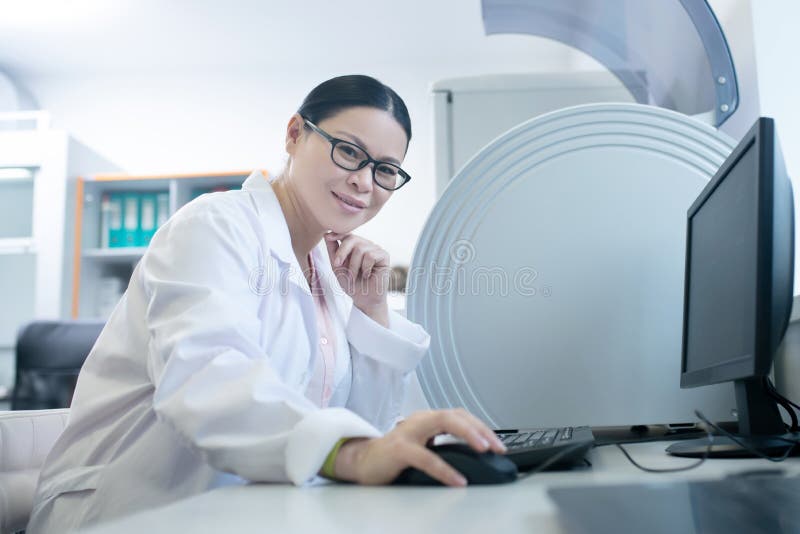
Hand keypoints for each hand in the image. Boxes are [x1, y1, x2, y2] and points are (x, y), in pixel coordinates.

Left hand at [325, 232, 390, 324]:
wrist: (364, 299)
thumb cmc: (352, 284)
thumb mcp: (337, 267)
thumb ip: (333, 251)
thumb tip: (327, 234)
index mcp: (355, 246)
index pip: (347, 234)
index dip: (337, 234)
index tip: (327, 237)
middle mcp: (366, 245)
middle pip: (352, 238)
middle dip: (342, 252)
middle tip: (338, 266)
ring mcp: (376, 249)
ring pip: (360, 249)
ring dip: (354, 266)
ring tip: (355, 276)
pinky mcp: (384, 256)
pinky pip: (371, 256)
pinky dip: (366, 268)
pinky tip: (368, 275)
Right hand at [332, 409, 506, 486]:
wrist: (361, 461)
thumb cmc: (394, 455)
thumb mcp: (424, 446)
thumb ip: (444, 445)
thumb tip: (476, 456)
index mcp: (428, 419)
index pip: (461, 415)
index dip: (481, 427)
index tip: (498, 444)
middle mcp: (420, 420)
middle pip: (455, 414)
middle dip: (480, 428)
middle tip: (496, 446)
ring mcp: (408, 432)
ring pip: (443, 423)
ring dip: (468, 435)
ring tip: (484, 450)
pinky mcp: (398, 449)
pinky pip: (426, 457)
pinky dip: (444, 468)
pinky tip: (457, 480)